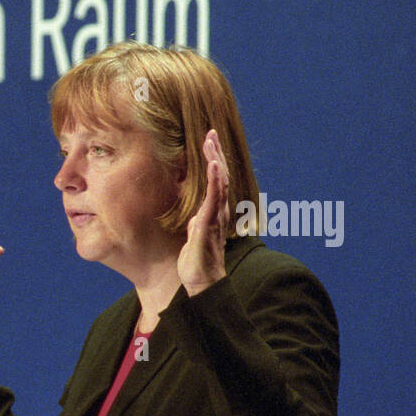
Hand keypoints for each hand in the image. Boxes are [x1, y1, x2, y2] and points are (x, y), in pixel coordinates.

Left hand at [178, 129, 229, 295]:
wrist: (203, 283)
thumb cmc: (198, 263)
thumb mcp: (194, 237)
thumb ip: (197, 224)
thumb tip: (195, 219)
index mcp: (213, 212)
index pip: (215, 181)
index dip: (213, 160)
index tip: (208, 141)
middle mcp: (218, 211)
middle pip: (220, 176)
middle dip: (216, 153)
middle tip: (210, 132)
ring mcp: (215, 217)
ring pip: (220, 183)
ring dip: (215, 160)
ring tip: (211, 141)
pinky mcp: (209, 224)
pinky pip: (214, 199)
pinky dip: (216, 181)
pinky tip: (214, 165)